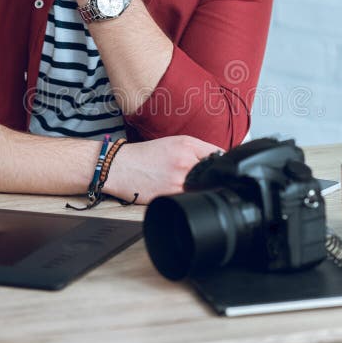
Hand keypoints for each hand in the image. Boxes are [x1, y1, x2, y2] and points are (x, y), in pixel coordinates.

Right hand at [104, 135, 223, 204]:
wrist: (120, 167)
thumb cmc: (145, 155)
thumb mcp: (173, 143)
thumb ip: (197, 150)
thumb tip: (219, 161)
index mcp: (187, 145)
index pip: (219, 155)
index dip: (221, 164)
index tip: (220, 169)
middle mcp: (185, 160)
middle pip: (212, 174)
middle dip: (210, 178)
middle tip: (200, 179)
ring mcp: (178, 179)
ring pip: (202, 188)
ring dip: (199, 189)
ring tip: (184, 185)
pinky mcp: (170, 195)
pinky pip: (188, 199)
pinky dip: (187, 198)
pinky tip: (175, 193)